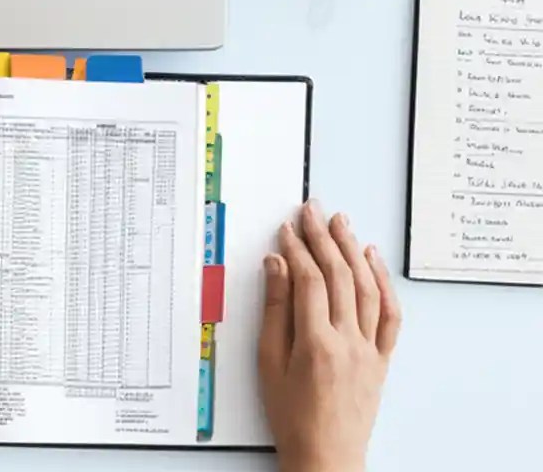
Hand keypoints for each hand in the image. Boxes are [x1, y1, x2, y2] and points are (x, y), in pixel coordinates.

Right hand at [259, 202, 401, 471]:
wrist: (326, 455)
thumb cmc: (292, 416)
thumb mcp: (269, 363)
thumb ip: (275, 310)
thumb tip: (276, 266)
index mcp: (316, 344)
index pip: (309, 280)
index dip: (297, 249)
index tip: (286, 228)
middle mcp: (349, 342)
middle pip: (340, 276)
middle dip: (324, 238)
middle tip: (312, 211)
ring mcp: (370, 349)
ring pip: (368, 288)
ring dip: (354, 250)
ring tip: (341, 224)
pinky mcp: (383, 358)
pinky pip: (390, 314)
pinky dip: (384, 283)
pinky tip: (373, 260)